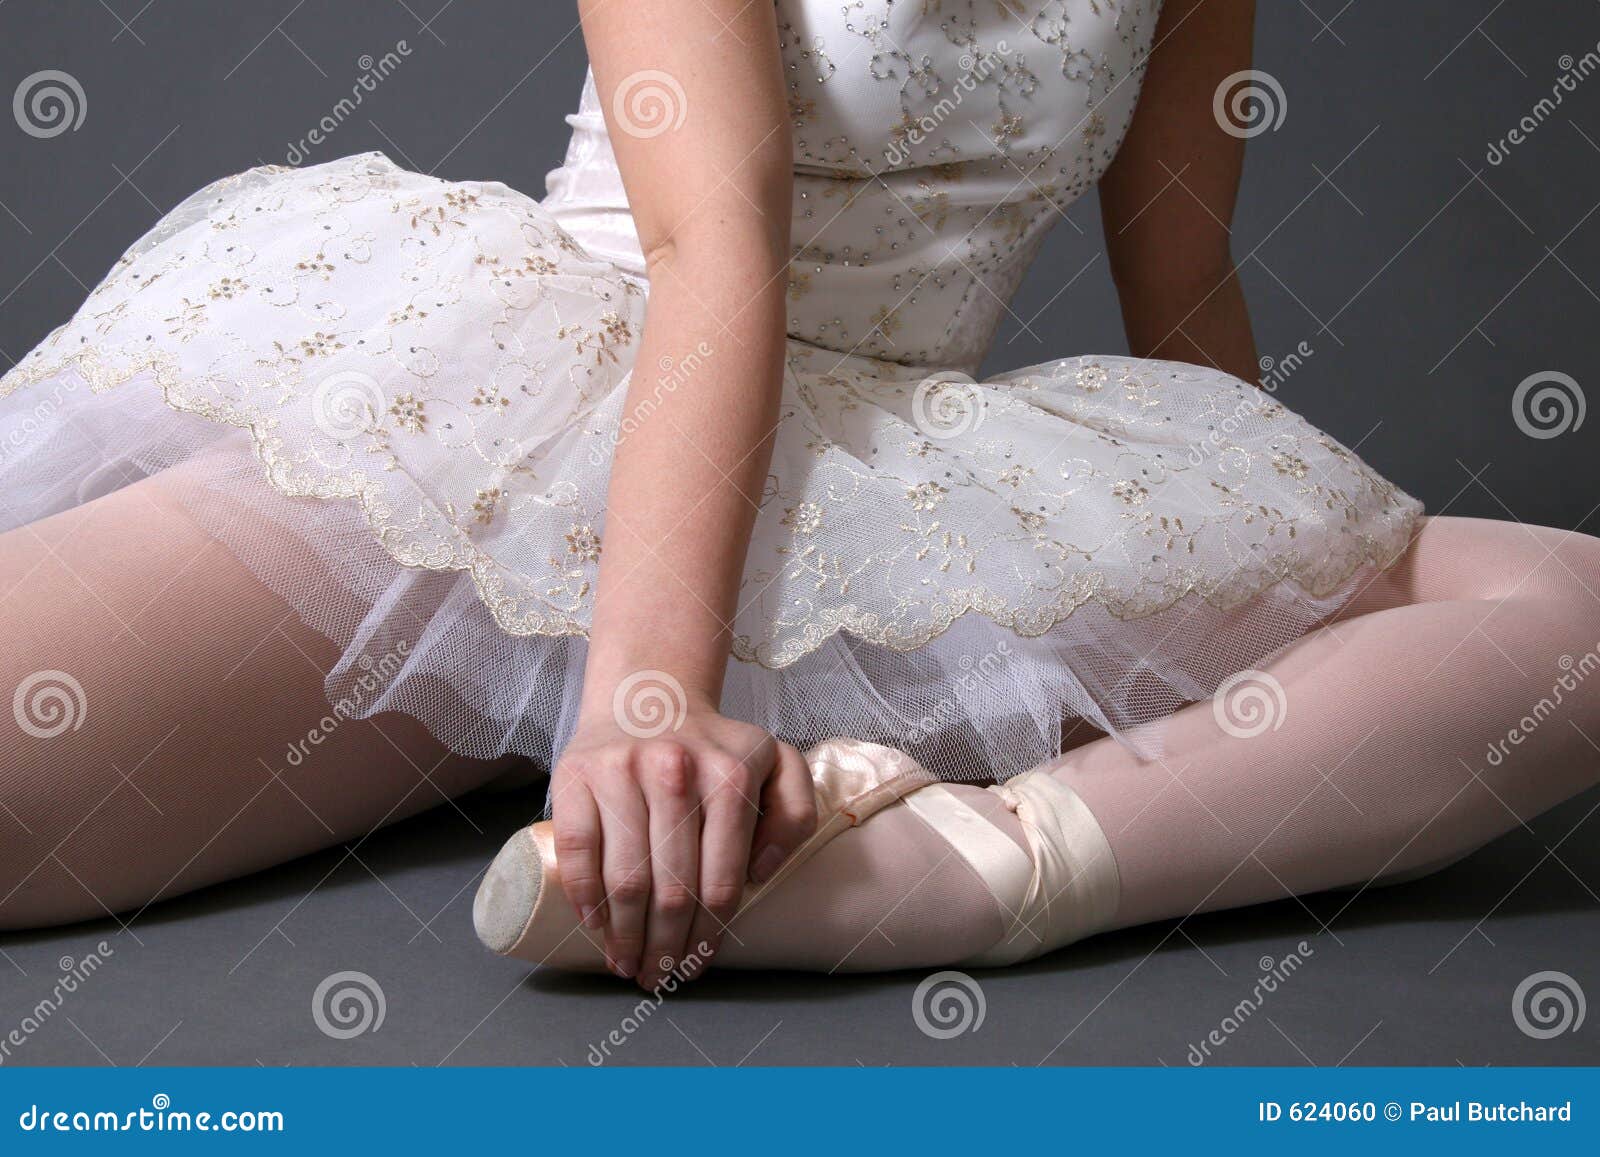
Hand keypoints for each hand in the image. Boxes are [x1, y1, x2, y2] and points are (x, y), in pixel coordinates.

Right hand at [550, 705, 815, 988]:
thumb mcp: (775, 763)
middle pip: (672, 888)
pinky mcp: (577, 775)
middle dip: (666, 946)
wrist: (649, 696)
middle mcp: (677, 770)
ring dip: (625, 934)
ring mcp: (622, 771)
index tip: (697, 964)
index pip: (722, 880)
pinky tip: (596, 925)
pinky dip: (585, 897)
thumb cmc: (715, 748)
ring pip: (624, 877)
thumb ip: (793, 813)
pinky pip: (578, 850)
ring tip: (627, 964)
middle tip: (659, 977)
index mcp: (732, 775)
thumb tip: (762, 872)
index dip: (709, 934)